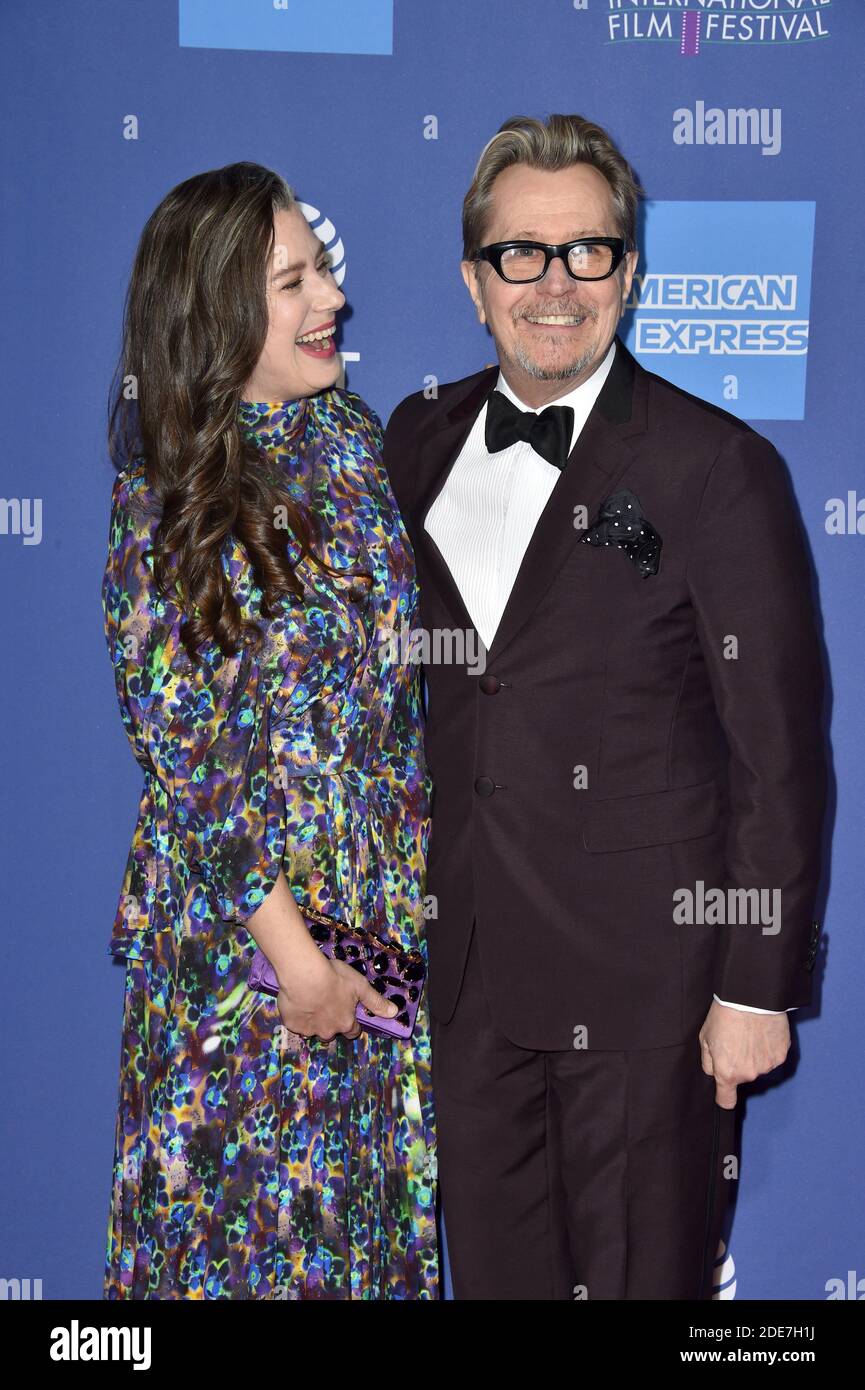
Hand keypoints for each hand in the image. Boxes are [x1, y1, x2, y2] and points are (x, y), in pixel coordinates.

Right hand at [276, 951, 397, 1042]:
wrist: (304, 975)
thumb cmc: (334, 978)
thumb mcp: (360, 986)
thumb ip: (375, 1001)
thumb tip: (394, 1013)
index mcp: (345, 1023)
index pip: (352, 1031)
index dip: (351, 1023)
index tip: (347, 1013)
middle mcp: (328, 1031)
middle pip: (331, 1032)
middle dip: (330, 1022)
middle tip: (326, 1003)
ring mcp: (309, 1030)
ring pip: (313, 1030)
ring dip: (313, 1020)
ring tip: (310, 1001)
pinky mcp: (292, 1025)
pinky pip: (296, 1024)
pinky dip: (297, 1016)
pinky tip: (297, 1002)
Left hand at [699, 1001, 790, 1108]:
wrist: (750, 998)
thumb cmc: (725, 1015)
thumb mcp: (705, 1037)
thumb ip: (708, 1061)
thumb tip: (713, 1072)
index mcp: (727, 1072)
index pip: (726, 1100)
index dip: (724, 1097)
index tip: (724, 1094)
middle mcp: (748, 1074)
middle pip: (743, 1077)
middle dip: (739, 1064)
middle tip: (736, 1042)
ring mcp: (767, 1066)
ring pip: (759, 1067)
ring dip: (755, 1056)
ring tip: (750, 1034)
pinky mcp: (781, 1055)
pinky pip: (772, 1057)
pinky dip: (768, 1048)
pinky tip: (762, 1033)